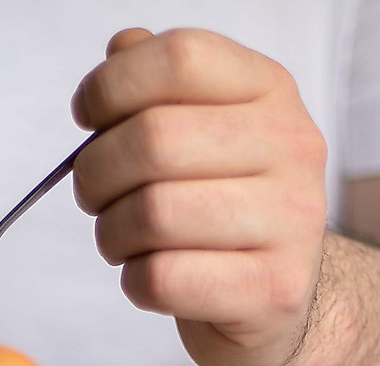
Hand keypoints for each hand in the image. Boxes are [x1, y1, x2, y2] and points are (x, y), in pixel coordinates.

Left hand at [71, 28, 327, 365]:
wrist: (275, 301)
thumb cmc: (220, 213)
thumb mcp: (203, 134)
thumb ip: (162, 87)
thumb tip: (121, 50)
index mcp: (269, 91)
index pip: (180, 57)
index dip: (111, 86)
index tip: (88, 117)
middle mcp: (291, 147)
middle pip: (153, 141)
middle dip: (96, 174)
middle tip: (96, 197)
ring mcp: (289, 221)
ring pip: (152, 214)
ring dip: (111, 234)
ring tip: (122, 240)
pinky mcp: (271, 290)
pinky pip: (163, 279)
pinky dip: (134, 282)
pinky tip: (149, 276)